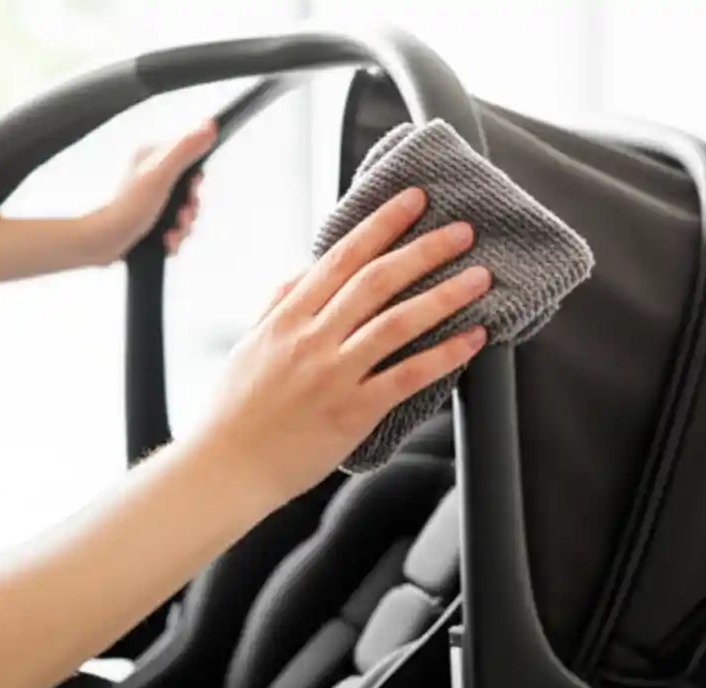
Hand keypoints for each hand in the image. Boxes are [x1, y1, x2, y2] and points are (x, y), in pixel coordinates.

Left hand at [84, 121, 216, 264]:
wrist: (103, 241)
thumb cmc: (128, 207)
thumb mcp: (161, 173)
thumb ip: (185, 149)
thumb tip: (209, 127)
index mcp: (153, 157)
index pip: (190, 162)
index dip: (195, 181)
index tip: (190, 192)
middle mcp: (151, 175)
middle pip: (190, 192)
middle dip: (190, 210)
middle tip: (180, 217)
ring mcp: (150, 199)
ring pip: (184, 213)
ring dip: (183, 228)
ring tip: (171, 233)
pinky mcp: (149, 219)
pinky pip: (174, 229)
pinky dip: (174, 238)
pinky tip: (166, 240)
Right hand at [194, 187, 489, 507]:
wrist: (225, 469)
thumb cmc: (234, 411)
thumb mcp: (248, 344)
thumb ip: (278, 304)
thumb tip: (304, 270)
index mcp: (288, 317)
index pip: (342, 257)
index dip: (381, 224)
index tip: (413, 200)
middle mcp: (312, 339)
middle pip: (377, 280)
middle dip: (424, 249)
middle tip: (462, 230)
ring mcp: (333, 375)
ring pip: (398, 322)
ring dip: (444, 295)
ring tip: (480, 276)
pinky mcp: (353, 412)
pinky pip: (407, 376)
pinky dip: (444, 355)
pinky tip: (473, 339)